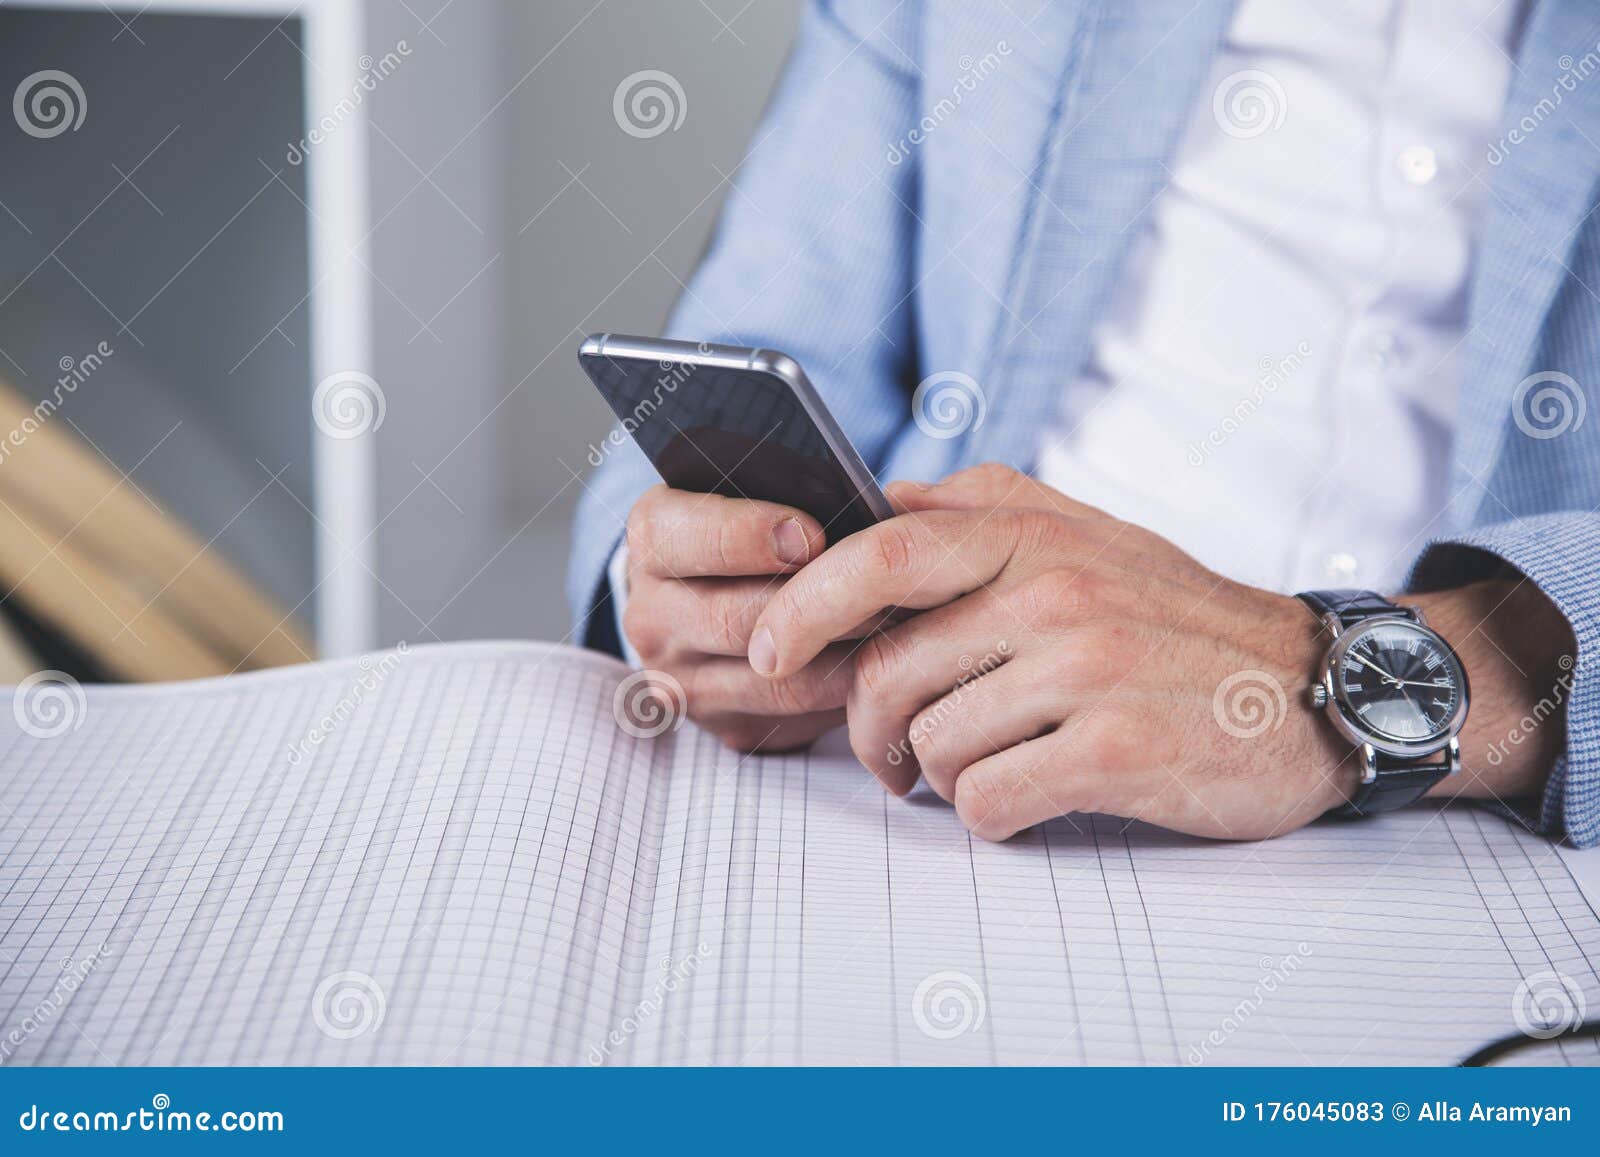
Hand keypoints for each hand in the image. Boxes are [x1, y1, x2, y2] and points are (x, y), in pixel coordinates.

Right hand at [621, 485, 874, 751]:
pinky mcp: (722, 724)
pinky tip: (884, 664)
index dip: (749, 534)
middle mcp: (651, 614)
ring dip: (845, 653)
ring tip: (903, 625)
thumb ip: (791, 491)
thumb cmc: (755, 529)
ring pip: (773, 678)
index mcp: (653, 538)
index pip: (681, 536)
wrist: (718, 598)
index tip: (811, 534)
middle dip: (816, 605)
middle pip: (733, 620)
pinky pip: (795, 716)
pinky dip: (845, 692)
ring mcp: (681, 679)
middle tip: (885, 587)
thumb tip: (867, 508)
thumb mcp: (754, 492)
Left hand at [746, 464, 1350, 839]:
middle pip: (890, 664)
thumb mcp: (1083, 533)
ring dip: (939, 777)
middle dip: (863, 727)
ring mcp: (1087, 666)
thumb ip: (977, 514)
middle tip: (884, 756)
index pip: (878, 551)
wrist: (1313, 686)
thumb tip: (866, 508)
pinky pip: (990, 799)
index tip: (766, 652)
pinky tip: (1021, 799)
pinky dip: (988, 814)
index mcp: (1031, 530)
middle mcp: (1054, 587)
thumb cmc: (1177, 619)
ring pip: (936, 742)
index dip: (801, 605)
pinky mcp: (1118, 747)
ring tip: (979, 771)